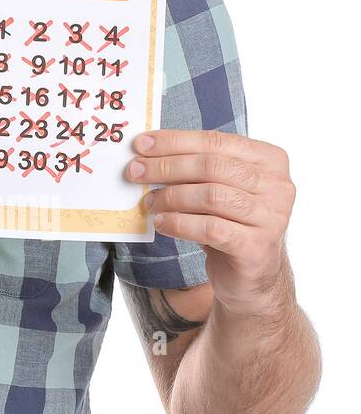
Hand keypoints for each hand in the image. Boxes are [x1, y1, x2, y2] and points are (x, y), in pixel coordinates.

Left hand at [126, 129, 296, 315]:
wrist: (252, 273)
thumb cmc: (229, 220)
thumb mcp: (217, 186)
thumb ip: (194, 165)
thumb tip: (146, 152)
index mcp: (270, 160)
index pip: (216, 141)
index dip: (174, 141)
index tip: (141, 144)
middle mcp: (278, 186)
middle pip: (212, 166)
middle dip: (167, 167)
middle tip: (135, 172)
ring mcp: (272, 218)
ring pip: (211, 196)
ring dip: (171, 197)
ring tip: (149, 202)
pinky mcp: (258, 247)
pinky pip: (210, 228)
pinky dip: (179, 224)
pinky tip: (161, 224)